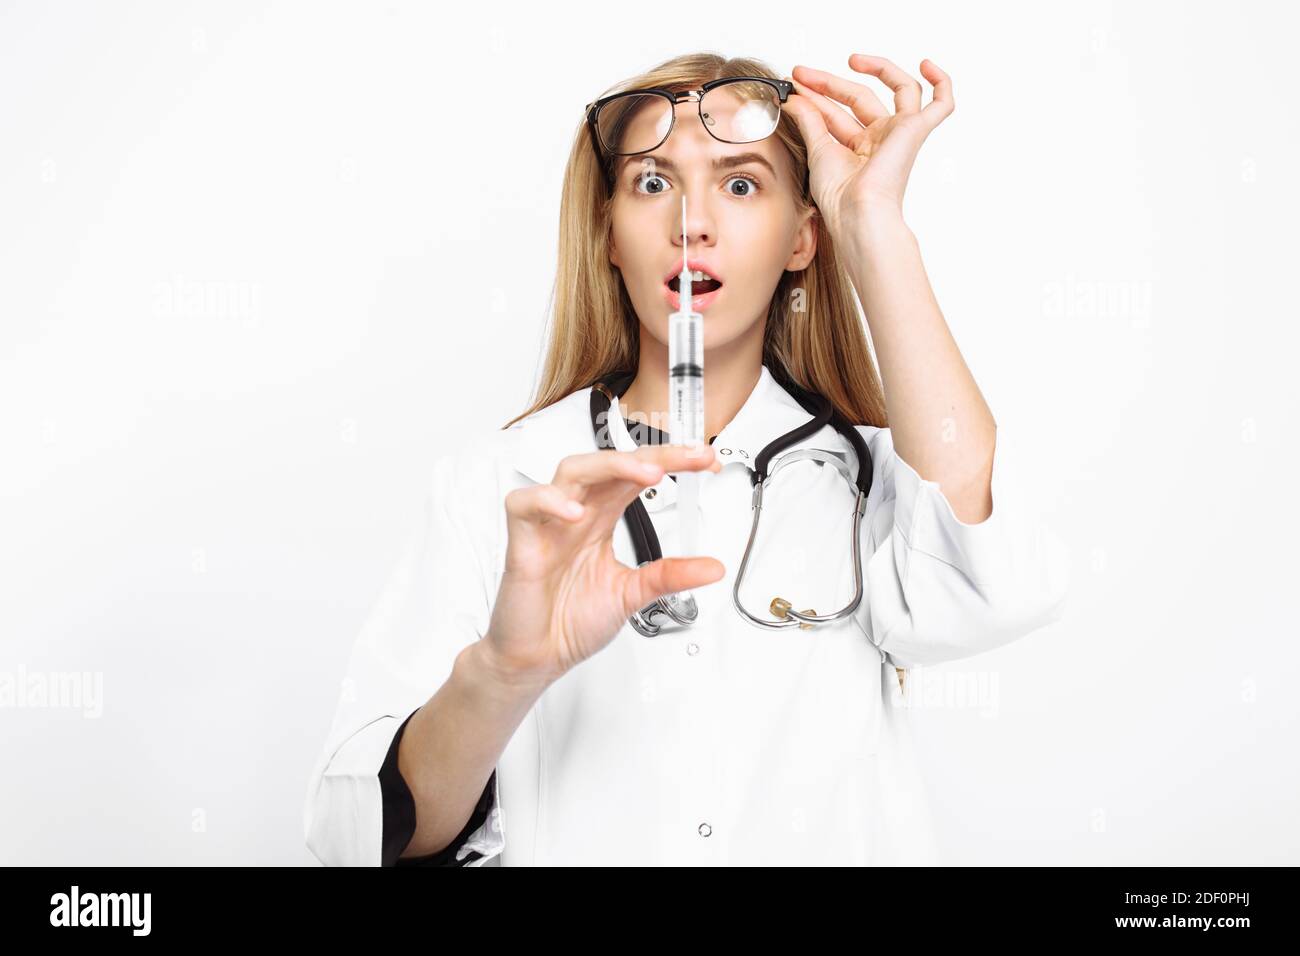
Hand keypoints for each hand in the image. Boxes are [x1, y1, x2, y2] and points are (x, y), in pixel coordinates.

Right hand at [480, 444, 723, 686]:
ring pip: (571, 470)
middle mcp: (576, 514)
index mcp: (601, 519)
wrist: (536, 656)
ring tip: (646, 474)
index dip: (670, 461)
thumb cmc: (570, 620)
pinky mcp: (522, 543)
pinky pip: (523, 505)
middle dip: (651, 454)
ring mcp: (548, 524)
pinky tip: (575, 513)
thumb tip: (711, 567)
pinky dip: (547, 501)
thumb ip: (670, 575)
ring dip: (610, 465)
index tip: (705, 461)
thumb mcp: (632, 594)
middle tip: (688, 457)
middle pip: (610, 463)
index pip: (636, 475)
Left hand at [780, 55, 953, 237]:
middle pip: (860, 97)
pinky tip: (927, 65)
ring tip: (852, 59)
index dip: (816, 94)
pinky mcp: (916, 130)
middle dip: (829, 83)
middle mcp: (882, 139)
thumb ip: (808, 118)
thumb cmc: (839, 194)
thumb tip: (794, 96)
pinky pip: (941, 104)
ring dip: (876, 69)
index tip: (794, 84)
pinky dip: (942, 83)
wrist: (856, 210)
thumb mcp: (817, 148)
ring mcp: (900, 133)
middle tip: (801, 74)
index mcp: (860, 149)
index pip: (838, 111)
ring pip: (896, 89)